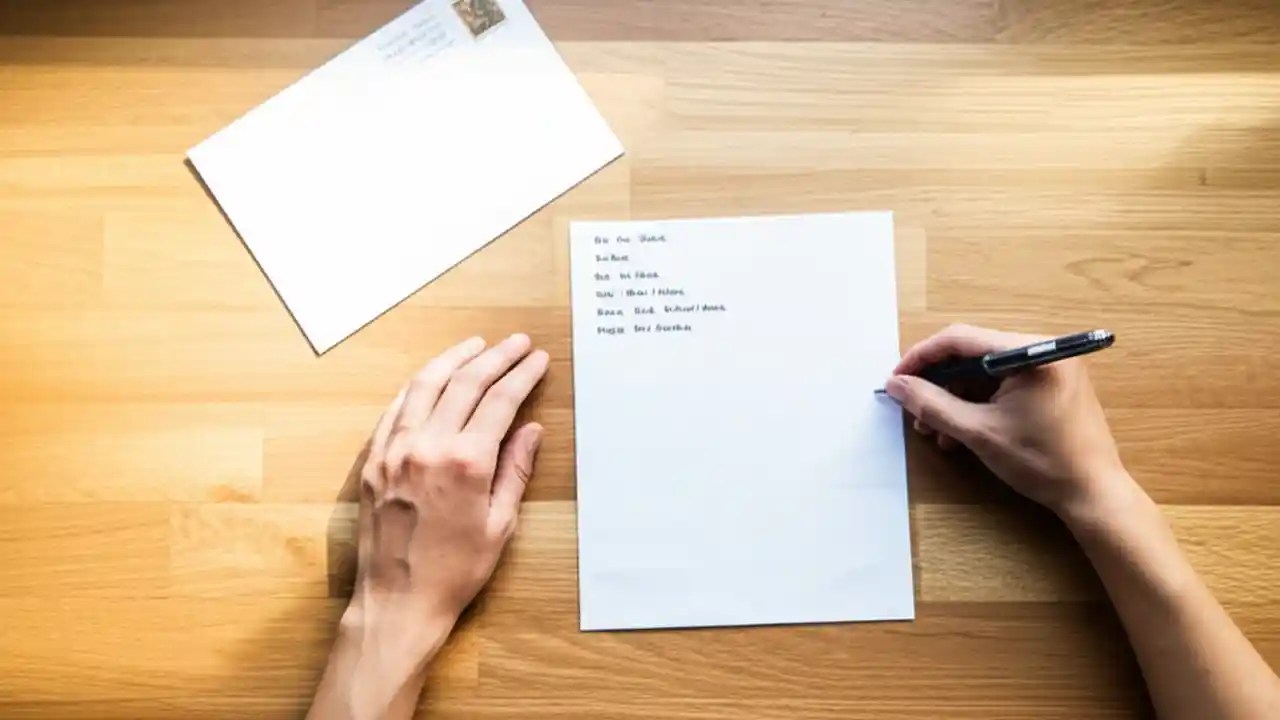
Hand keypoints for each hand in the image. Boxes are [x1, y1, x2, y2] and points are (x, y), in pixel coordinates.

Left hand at [308, 334, 548, 719]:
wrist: (397, 602)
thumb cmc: (455, 572)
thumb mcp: (500, 524)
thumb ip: (515, 470)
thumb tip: (530, 430)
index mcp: (466, 463)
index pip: (500, 401)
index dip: (522, 375)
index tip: (537, 359)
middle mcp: (427, 447)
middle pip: (465, 383)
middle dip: (495, 357)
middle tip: (516, 343)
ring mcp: (394, 450)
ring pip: (424, 386)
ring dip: (453, 360)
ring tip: (475, 346)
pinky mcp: (372, 461)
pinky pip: (395, 409)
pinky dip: (417, 387)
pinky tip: (431, 379)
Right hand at [884, 324, 1135, 519]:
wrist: (1092, 492)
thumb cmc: (1042, 461)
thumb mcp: (978, 432)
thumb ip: (932, 404)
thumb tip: (896, 385)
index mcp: (1030, 352)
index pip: (960, 338)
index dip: (921, 358)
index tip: (896, 381)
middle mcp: (1041, 349)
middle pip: (970, 353)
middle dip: (938, 384)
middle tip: (913, 412)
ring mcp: (1047, 366)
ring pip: (982, 372)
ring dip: (954, 399)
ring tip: (935, 431)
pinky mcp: (1049, 384)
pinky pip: (1001, 384)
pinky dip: (976, 404)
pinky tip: (960, 432)